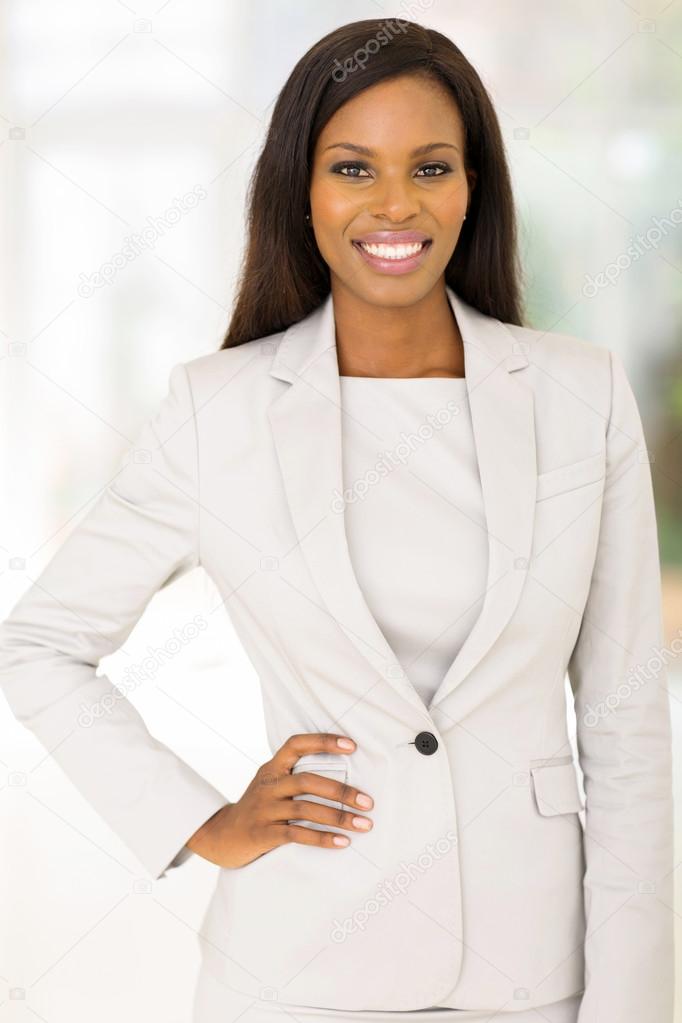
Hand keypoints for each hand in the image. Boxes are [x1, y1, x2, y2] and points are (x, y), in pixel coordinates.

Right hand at [185, 732, 373, 868]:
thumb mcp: (270, 785)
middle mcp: (268, 785)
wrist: (220, 836)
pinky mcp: (263, 834)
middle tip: (368, 802)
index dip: (323, 741)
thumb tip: (340, 776)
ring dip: (338, 817)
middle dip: (341, 791)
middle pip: (307, 781)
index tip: (351, 745)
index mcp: (272, 768)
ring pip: (305, 809)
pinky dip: (321, 838)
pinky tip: (342, 842)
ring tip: (363, 824)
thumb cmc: (257, 808)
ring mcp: (264, 810)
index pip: (296, 744)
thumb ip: (294, 777)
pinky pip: (296, 835)